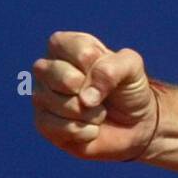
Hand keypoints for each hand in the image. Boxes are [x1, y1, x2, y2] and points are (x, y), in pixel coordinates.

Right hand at [31, 31, 158, 161]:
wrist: (135, 123)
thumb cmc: (128, 88)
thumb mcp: (131, 67)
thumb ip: (112, 68)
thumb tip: (85, 97)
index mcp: (66, 46)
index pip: (67, 46)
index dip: (92, 62)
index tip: (106, 70)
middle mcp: (48, 69)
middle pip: (59, 75)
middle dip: (87, 88)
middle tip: (100, 94)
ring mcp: (43, 97)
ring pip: (60, 104)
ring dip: (91, 113)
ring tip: (99, 111)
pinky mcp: (44, 125)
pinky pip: (60, 129)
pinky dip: (85, 131)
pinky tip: (91, 128)